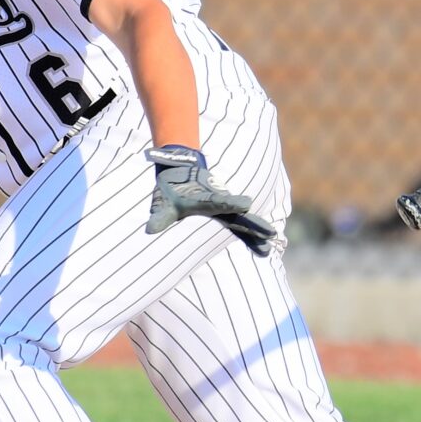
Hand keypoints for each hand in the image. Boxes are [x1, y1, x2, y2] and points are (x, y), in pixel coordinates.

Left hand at [145, 145, 276, 256]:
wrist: (182, 173)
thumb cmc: (172, 191)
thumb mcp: (164, 204)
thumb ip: (161, 217)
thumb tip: (150, 229)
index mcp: (205, 199)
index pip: (219, 202)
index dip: (231, 203)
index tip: (246, 204)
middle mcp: (219, 204)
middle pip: (238, 216)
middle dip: (253, 225)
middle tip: (270, 233)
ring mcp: (225, 211)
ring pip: (243, 223)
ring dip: (256, 233)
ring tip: (269, 247)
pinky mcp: (227, 216)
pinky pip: (241, 227)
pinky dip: (252, 236)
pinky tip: (263, 249)